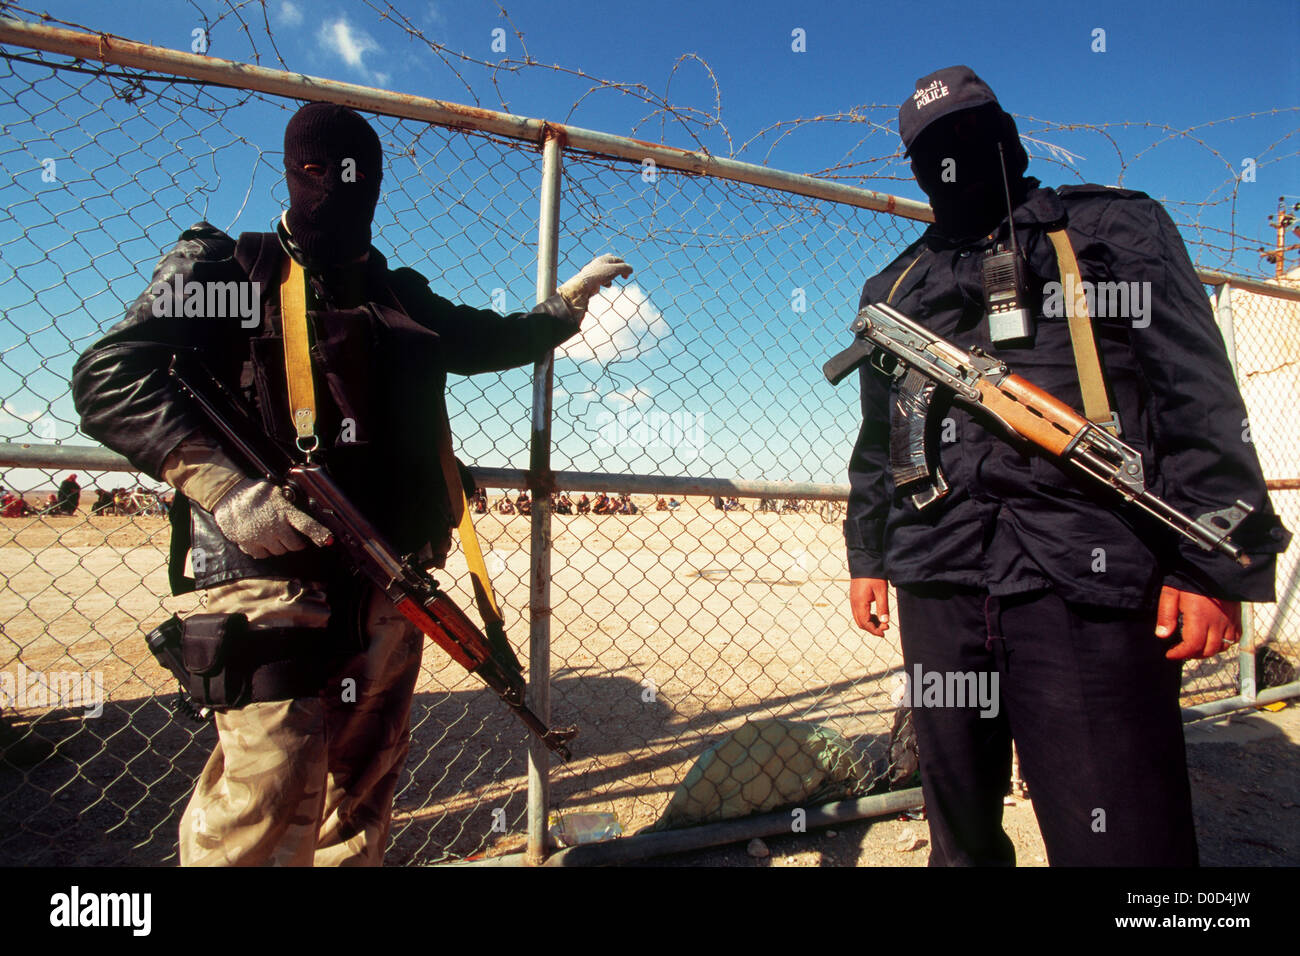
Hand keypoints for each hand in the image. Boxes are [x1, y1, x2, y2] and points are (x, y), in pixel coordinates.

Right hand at [212, 478, 332, 558]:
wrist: (228, 494)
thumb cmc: (254, 492)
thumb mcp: (277, 493)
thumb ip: (290, 506)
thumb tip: (304, 516)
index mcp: (285, 511)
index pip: (308, 526)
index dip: (320, 534)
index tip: (328, 540)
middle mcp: (275, 526)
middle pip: (294, 545)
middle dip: (295, 542)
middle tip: (289, 534)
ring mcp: (261, 537)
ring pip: (279, 552)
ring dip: (279, 546)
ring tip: (272, 533)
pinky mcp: (249, 544)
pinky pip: (263, 555)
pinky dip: (263, 550)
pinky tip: (260, 538)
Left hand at [558, 254, 632, 310]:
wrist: (584, 285)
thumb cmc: (599, 275)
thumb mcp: (615, 269)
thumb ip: (625, 268)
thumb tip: (631, 269)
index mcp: (605, 259)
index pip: (618, 260)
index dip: (625, 267)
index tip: (626, 276)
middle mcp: (600, 263)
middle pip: (612, 264)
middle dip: (618, 270)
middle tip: (621, 276)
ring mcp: (596, 271)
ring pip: (608, 273)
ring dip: (611, 278)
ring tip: (609, 282)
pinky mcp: (593, 279)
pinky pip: (602, 279)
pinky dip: (606, 282)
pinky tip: (604, 286)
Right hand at [850, 577, 890, 636]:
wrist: (864, 562)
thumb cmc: (874, 576)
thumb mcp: (881, 591)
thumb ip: (882, 607)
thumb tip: (884, 622)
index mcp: (859, 603)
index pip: (865, 624)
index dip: (874, 630)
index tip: (884, 633)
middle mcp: (854, 603)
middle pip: (861, 623)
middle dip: (872, 628)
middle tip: (885, 628)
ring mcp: (853, 600)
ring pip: (859, 618)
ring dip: (869, 623)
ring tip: (882, 621)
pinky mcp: (855, 597)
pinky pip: (858, 612)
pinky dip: (866, 617)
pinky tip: (876, 614)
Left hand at [1154, 585, 1241, 659]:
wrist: (1213, 564)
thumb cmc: (1189, 577)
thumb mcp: (1171, 592)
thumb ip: (1166, 614)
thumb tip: (1162, 635)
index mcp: (1200, 617)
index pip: (1193, 645)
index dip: (1180, 654)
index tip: (1170, 654)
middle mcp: (1217, 622)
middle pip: (1208, 650)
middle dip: (1193, 655)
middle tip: (1181, 651)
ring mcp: (1229, 620)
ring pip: (1223, 646)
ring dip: (1209, 650)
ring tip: (1196, 646)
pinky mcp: (1237, 615)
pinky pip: (1236, 637)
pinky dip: (1225, 643)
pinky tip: (1214, 638)